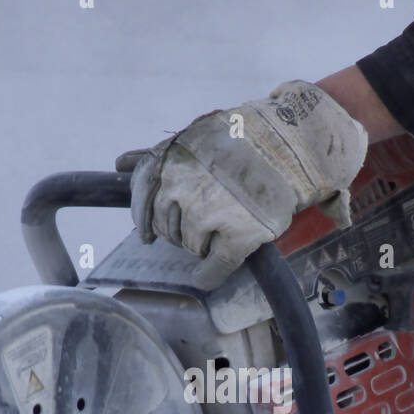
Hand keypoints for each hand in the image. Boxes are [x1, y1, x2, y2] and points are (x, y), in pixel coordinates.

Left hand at [119, 81, 367, 290]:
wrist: (294, 145)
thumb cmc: (245, 141)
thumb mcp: (195, 138)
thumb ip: (155, 155)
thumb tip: (118, 164)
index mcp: (171, 163)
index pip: (142, 200)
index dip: (145, 219)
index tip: (147, 233)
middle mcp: (184, 189)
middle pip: (166, 227)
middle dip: (178, 229)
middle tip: (202, 221)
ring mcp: (210, 215)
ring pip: (190, 246)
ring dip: (200, 244)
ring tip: (221, 228)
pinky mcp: (237, 238)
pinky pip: (214, 267)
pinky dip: (210, 273)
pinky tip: (209, 275)